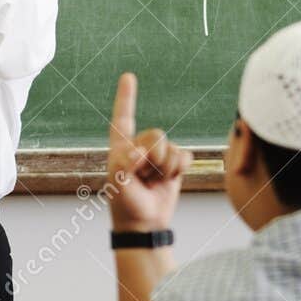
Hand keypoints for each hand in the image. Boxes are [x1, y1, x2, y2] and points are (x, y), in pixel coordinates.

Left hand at [106, 72, 191, 233]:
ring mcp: (158, 155)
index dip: (126, 97)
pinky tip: (170, 180)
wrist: (145, 224)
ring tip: (153, 182)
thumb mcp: (117, 184)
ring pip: (170, 147)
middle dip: (153, 157)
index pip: (123, 118)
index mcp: (121, 147)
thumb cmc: (126, 205)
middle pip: (155, 135)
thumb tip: (137, 152)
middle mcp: (139, 147)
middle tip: (144, 177)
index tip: (128, 76)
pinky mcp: (174, 164)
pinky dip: (179, 169)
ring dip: (164, 168)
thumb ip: (123, 164)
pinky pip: (184, 156)